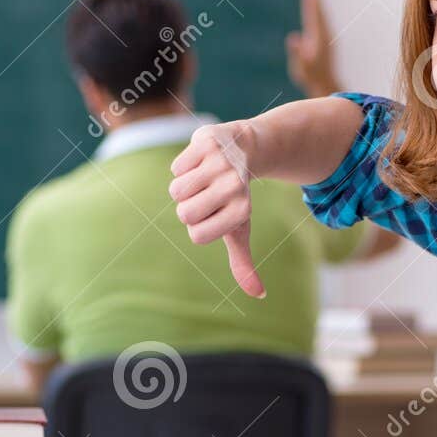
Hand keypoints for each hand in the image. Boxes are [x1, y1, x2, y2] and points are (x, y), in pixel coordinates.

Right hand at [168, 120, 265, 297]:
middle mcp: (234, 186)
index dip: (198, 227)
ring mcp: (221, 163)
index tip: (213, 214)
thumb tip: (259, 295)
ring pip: (176, 190)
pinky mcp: (207, 142)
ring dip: (184, 186)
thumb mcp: (239, 228)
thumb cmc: (236, 196)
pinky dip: (183, 166)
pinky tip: (202, 161)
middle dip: (188, 207)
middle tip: (207, 195)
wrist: (245, 148)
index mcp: (242, 210)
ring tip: (204, 178)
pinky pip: (177, 167)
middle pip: (185, 213)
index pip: (197, 236)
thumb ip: (243, 262)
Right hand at [286, 0, 339, 97]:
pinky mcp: (324, 39)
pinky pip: (319, 19)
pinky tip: (314, 4)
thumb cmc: (311, 78)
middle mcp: (324, 34)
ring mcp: (325, 36)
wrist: (326, 86)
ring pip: (320, 13)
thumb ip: (297, 53)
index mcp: (318, 38)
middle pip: (317, 9)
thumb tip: (293, 37)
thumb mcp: (301, 68)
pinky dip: (316, 9)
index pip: (313, 13)